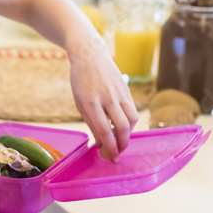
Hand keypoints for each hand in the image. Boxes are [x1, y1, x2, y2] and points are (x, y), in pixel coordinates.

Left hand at [68, 40, 138, 161]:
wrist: (90, 55)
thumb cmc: (81, 81)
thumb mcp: (80, 102)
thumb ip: (92, 123)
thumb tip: (103, 144)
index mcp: (90, 102)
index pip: (104, 130)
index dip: (109, 147)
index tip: (110, 157)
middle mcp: (107, 98)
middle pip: (121, 127)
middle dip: (122, 145)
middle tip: (117, 153)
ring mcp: (119, 93)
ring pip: (132, 120)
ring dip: (127, 135)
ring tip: (119, 140)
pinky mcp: (127, 90)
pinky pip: (132, 111)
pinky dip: (129, 123)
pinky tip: (121, 127)